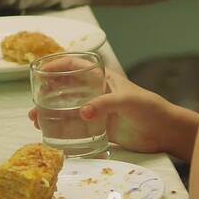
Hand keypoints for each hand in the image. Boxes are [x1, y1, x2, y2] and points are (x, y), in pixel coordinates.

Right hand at [29, 70, 195, 158]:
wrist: (164, 131)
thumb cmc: (150, 108)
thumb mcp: (127, 101)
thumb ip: (105, 104)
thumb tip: (82, 112)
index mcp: (102, 78)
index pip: (75, 66)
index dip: (57, 65)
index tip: (40, 70)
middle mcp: (96, 93)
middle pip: (66, 88)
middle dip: (48, 92)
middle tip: (34, 101)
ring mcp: (97, 111)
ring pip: (68, 108)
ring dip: (51, 112)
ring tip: (36, 120)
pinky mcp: (99, 128)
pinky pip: (76, 127)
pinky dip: (62, 129)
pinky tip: (50, 134)